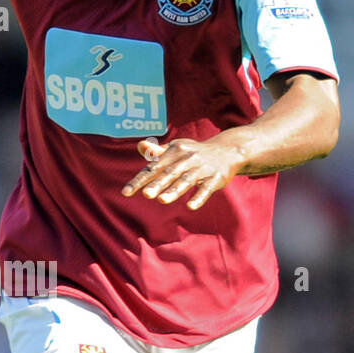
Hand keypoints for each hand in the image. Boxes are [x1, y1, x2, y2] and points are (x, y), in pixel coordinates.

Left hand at [121, 136, 242, 210]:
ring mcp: (203, 168)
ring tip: (162, 200)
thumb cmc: (195, 152)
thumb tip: (139, 146)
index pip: (154, 167)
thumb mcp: (177, 149)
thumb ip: (158, 152)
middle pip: (169, 173)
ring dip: (175, 190)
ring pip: (187, 180)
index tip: (126, 193)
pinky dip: (199, 197)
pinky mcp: (216, 178)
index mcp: (175, 151)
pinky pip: (206, 188)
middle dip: (157, 184)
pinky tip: (190, 206)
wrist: (227, 151)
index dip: (140, 180)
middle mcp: (188, 158)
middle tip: (145, 195)